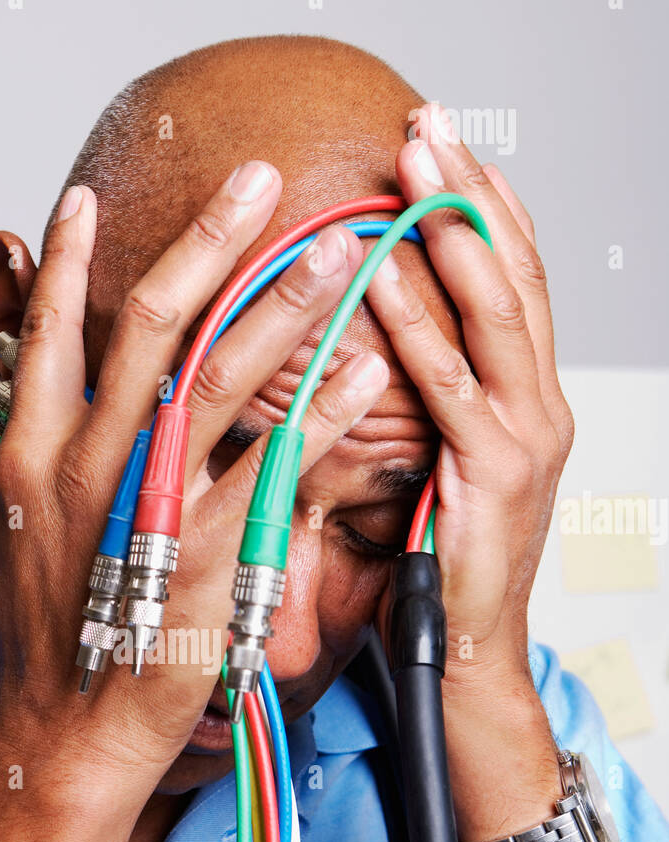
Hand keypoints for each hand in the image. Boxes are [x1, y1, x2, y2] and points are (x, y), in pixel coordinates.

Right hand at [0, 165, 389, 803]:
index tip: (85, 199)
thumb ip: (35, 469)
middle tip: (257, 182)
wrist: (64, 734)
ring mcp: (145, 504)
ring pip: (220, 378)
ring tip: (337, 254)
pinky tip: (361, 372)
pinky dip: (320, 414)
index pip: (48, 331)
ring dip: (282, 305)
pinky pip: (272, 465)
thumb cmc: (41, 646)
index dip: (66, 260)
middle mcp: (84, 464)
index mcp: (31, 454)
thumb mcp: (10, 542)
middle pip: (152, 327)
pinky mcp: (202, 551)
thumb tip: (49, 418)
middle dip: (207, 243)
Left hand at [365, 103, 574, 701]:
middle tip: (430, 126)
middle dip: (472, 194)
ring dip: (457, 233)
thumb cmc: (438, 564)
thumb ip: (421, 407)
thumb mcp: (436, 468)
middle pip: (511, 275)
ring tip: (420, 170)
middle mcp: (538, 405)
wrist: (464, 650)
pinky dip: (423, 328)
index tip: (445, 150)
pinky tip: (392, 278)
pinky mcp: (497, 472)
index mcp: (523, 399)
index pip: (510, 283)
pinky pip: (453, 387)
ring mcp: (526, 435)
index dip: (483, 208)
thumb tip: (368, 351)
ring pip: (496, 314)